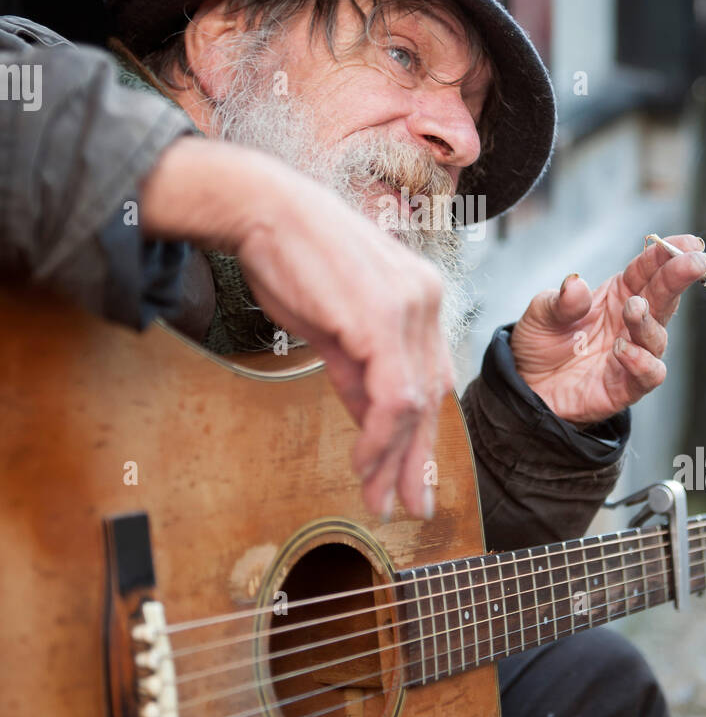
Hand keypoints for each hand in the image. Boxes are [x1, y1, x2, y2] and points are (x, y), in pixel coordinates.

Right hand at [139, 136, 452, 521]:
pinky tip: (365, 463)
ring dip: (395, 459)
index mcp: (420, 295)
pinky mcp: (385, 319)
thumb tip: (371, 420)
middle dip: (418, 459)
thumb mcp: (333, 324)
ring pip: (415, 404)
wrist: (261, 210)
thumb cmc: (292, 258)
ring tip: (380, 498)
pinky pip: (394, 397)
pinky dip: (381, 438)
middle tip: (410, 506)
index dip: (422, 433)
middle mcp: (427, 299)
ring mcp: (411, 307)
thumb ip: (357, 371)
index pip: (431, 378)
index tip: (408, 476)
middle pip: (432, 396)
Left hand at [509, 234, 705, 425]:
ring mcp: (633, 354)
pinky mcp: (626, 386)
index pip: (647, 270)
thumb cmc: (542, 344)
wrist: (527, 387)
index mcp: (616, 295)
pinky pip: (649, 375)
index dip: (667, 254)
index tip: (689, 241)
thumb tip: (576, 284)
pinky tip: (623, 350)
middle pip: (663, 297)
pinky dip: (642, 362)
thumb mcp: (541, 314)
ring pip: (657, 336)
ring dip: (649, 320)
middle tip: (695, 262)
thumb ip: (560, 301)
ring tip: (634, 307)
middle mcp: (631, 323)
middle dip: (680, 277)